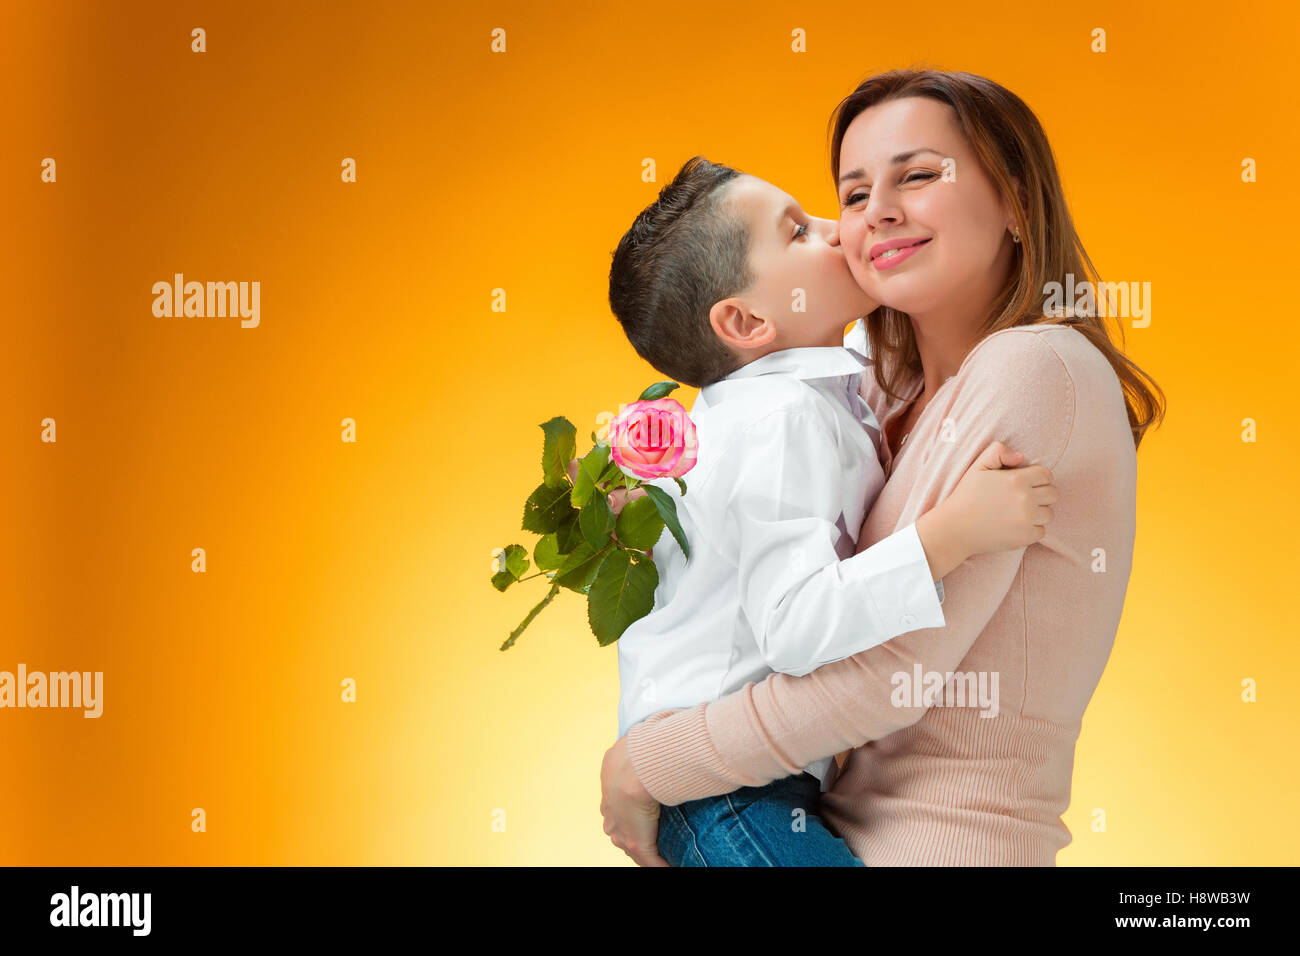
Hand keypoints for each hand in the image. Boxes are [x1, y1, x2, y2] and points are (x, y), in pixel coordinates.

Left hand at [600, 735, 669, 866]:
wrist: (641, 762)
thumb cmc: (650, 743)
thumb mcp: (646, 736)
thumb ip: (654, 740)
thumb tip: (671, 728)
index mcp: (610, 775)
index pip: (616, 798)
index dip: (630, 806)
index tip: (643, 808)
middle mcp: (609, 804)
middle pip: (619, 825)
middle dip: (633, 830)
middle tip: (653, 833)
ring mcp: (619, 825)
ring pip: (632, 843)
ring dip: (648, 848)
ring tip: (664, 852)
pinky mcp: (634, 841)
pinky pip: (648, 859)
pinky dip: (660, 864)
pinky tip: (671, 865)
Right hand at [944, 440, 1057, 554]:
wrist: (955, 528)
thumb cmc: (966, 496)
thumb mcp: (978, 467)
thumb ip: (998, 451)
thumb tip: (1021, 457)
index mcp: (1017, 479)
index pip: (1046, 475)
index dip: (1037, 478)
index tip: (1026, 483)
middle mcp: (1026, 499)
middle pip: (1053, 494)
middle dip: (1041, 494)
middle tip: (1023, 498)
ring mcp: (1027, 519)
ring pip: (1049, 513)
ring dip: (1038, 513)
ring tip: (1019, 512)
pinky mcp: (1025, 537)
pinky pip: (1041, 531)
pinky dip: (1032, 529)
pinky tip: (1016, 526)